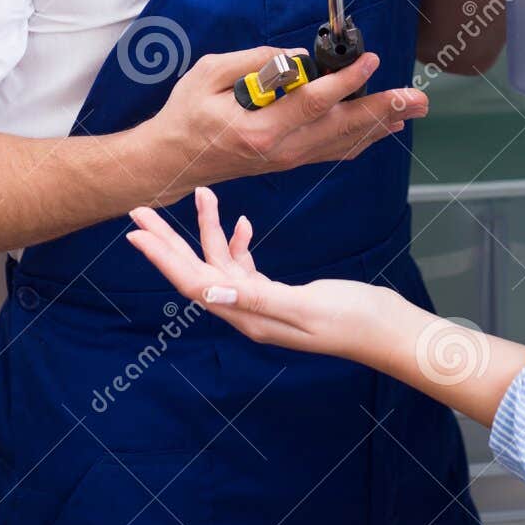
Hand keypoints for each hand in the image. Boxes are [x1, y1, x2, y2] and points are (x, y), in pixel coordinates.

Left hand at [125, 186, 384, 357]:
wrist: (388, 330)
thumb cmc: (354, 320)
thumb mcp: (306, 306)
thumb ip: (257, 297)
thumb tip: (209, 293)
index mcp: (249, 317)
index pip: (194, 283)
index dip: (162, 257)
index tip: (135, 233)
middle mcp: (248, 312)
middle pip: (196, 271)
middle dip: (167, 241)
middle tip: (140, 210)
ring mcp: (261, 304)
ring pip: (221, 263)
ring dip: (209, 230)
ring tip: (202, 193)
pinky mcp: (278, 294)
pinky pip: (245, 266)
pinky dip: (239, 242)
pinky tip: (243, 222)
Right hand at [142, 47, 427, 207]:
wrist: (174, 161)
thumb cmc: (187, 115)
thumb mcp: (209, 74)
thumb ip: (254, 62)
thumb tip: (298, 58)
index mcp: (259, 129)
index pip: (313, 104)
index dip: (345, 82)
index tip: (370, 61)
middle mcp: (281, 150)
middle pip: (342, 128)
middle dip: (383, 109)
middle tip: (418, 97)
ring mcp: (288, 160)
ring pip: (344, 142)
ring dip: (380, 123)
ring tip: (412, 108)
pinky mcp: (290, 161)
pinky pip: (334, 150)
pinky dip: (362, 138)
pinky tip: (383, 127)